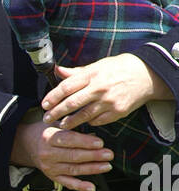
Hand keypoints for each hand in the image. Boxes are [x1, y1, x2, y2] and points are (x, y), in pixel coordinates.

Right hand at [10, 110, 112, 190]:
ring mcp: (50, 167)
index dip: (85, 142)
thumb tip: (94, 133)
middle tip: (108, 154)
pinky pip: (68, 183)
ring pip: (73, 169)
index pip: (68, 140)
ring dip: (92, 169)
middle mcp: (48, 154)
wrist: (28, 144)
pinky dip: (80, 186)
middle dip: (93, 156)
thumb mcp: (56, 124)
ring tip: (106, 166)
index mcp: (49, 138)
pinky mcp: (53, 177)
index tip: (100, 143)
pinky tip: (91, 187)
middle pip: (73, 156)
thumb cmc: (46, 132)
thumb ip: (73, 127)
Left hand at [41, 54, 171, 128]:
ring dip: (70, 122)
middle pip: (72, 103)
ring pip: (83, 116)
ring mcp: (108, 102)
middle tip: (46, 119)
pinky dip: (88, 122)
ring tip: (61, 126)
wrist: (146, 76)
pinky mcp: (117, 112)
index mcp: (93, 74)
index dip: (53, 97)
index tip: (44, 104)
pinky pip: (97, 121)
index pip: (67, 87)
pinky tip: (82, 124)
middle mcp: (99, 88)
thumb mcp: (98, 65)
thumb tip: (57, 70)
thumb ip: (77, 72)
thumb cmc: (119, 68)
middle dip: (56, 113)